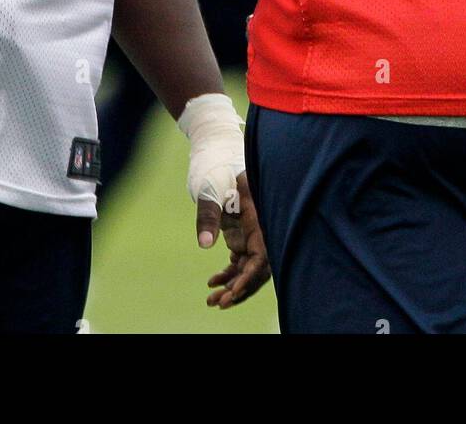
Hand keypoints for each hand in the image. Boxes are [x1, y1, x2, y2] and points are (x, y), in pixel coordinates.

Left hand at [205, 173, 269, 308]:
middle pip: (256, 270)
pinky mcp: (243, 239)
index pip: (262, 256)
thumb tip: (204, 245)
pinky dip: (228, 275)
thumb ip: (208, 215)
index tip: (234, 290)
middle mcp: (260, 232)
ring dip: (232, 286)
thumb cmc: (218, 173)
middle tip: (219, 303)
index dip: (250, 276)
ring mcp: (252, 237)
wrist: (219, 164)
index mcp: (259, 220)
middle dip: (240, 289)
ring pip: (248, 270)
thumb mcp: (211, 190)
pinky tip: (211, 283)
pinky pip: (239, 263)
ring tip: (211, 301)